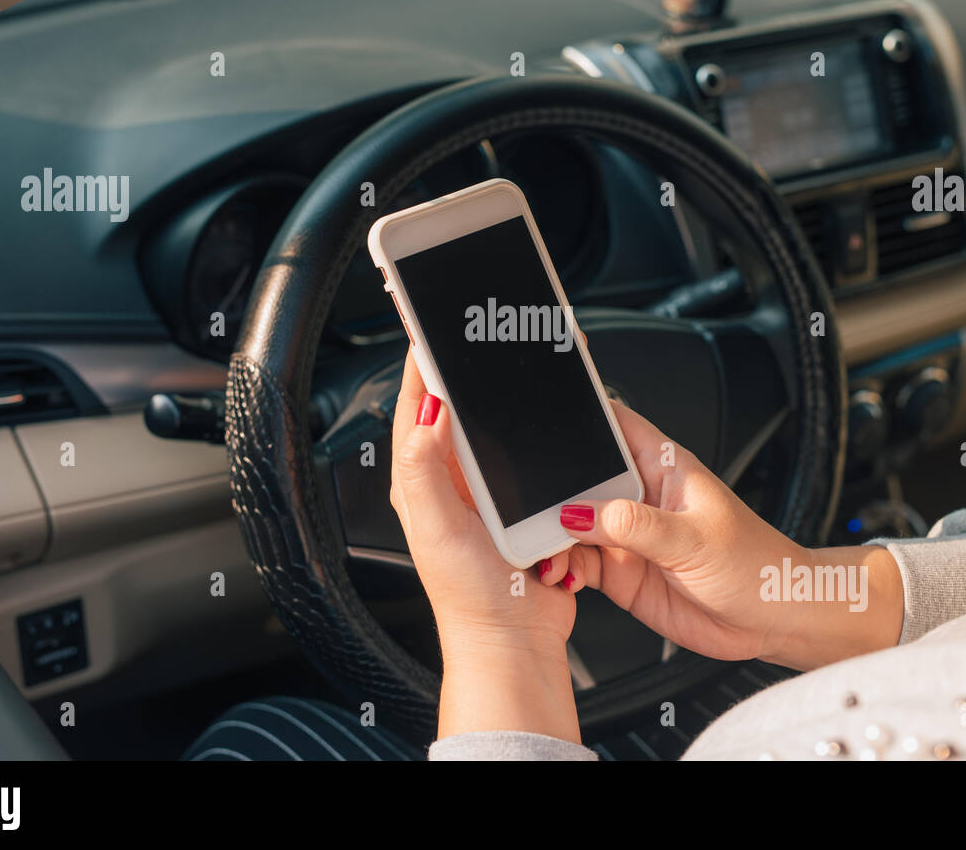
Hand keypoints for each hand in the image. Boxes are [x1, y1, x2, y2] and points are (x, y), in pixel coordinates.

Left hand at [389, 349, 580, 739]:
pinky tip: (549, 430)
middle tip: (480, 333)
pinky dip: (541, 442)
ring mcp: (489, 491)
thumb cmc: (470, 599)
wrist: (516, 642)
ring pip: (499, 429)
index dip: (422, 361)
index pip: (415, 402)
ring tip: (515, 371)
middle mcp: (452, 479)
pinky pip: (533, 459)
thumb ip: (422, 466)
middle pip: (459, 408)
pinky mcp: (525, 504)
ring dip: (509, 405)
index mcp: (422, 478)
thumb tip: (425, 411)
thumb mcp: (435, 527)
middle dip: (470, 371)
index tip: (432, 322)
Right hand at [546, 403, 902, 669]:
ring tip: (544, 553)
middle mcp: (638, 496)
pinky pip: (576, 563)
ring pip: (569, 524)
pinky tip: (558, 576)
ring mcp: (625, 535)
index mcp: (662, 465)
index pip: (611, 422)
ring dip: (549, 536)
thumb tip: (579, 513)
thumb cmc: (755, 566)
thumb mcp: (694, 538)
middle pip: (577, 476)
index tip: (540, 416)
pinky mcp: (620, 572)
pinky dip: (560, 569)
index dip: (577, 411)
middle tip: (528, 507)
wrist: (773, 621)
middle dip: (549, 488)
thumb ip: (633, 525)